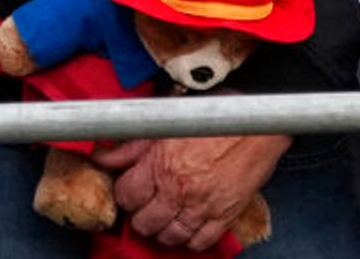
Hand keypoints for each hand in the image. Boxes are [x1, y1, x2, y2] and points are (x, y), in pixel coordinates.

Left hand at [92, 134, 288, 250]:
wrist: (258, 123)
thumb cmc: (215, 116)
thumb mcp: (165, 123)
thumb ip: (130, 144)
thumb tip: (101, 155)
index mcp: (160, 164)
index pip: (126, 196)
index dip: (126, 194)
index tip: (131, 190)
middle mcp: (178, 189)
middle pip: (144, 222)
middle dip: (141, 215)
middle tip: (147, 205)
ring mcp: (201, 206)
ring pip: (169, 237)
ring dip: (163, 230)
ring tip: (166, 216)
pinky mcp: (224, 216)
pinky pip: (200, 242)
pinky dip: (191, 239)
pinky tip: (189, 225)